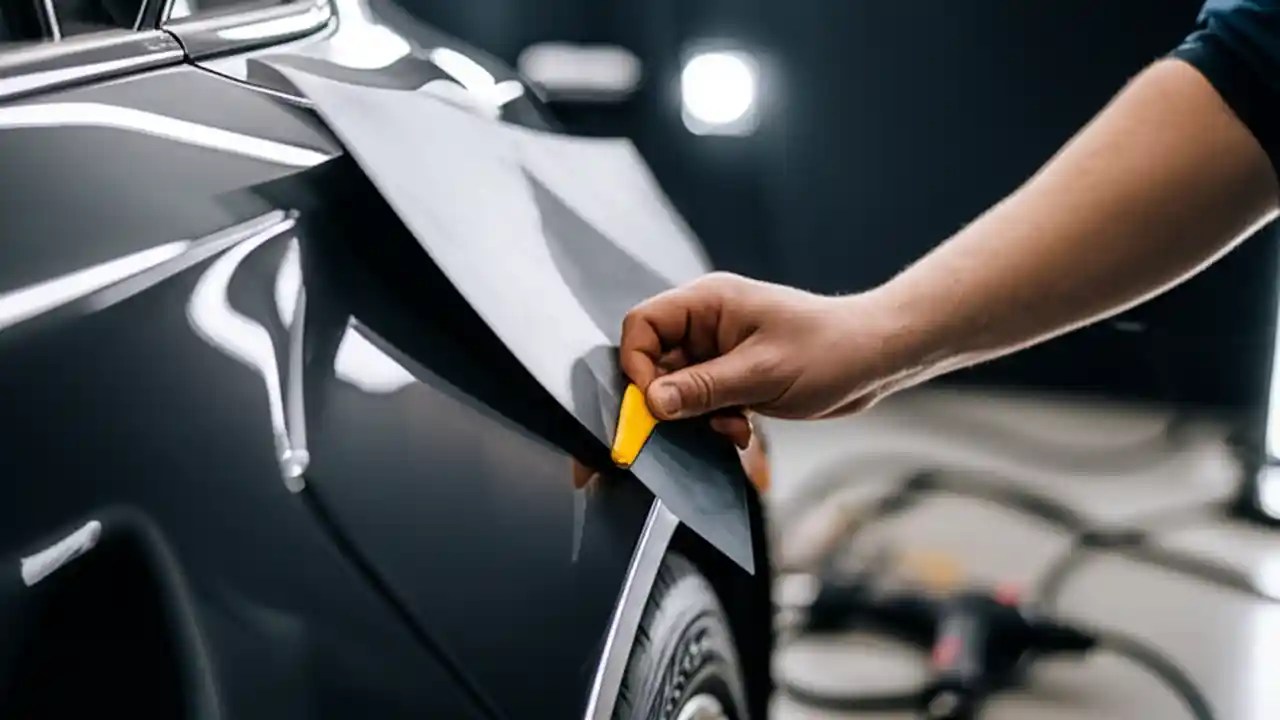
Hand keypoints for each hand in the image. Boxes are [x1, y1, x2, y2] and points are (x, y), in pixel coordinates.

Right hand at [619, 273, 909, 444]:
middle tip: (687, 426)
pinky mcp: (734, 375)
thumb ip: (702, 388)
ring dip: (695, 417)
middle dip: (669, 400)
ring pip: (677, 388)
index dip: (637, 365)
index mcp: (708, 303)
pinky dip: (714, 421)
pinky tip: (741, 429)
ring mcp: (720, 350)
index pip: (642, 325)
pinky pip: (702, 401)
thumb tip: (651, 403)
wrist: (876, 360)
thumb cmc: (830, 350)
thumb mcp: (762, 374)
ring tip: (730, 427)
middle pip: (654, 361)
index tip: (652, 403)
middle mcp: (707, 323)